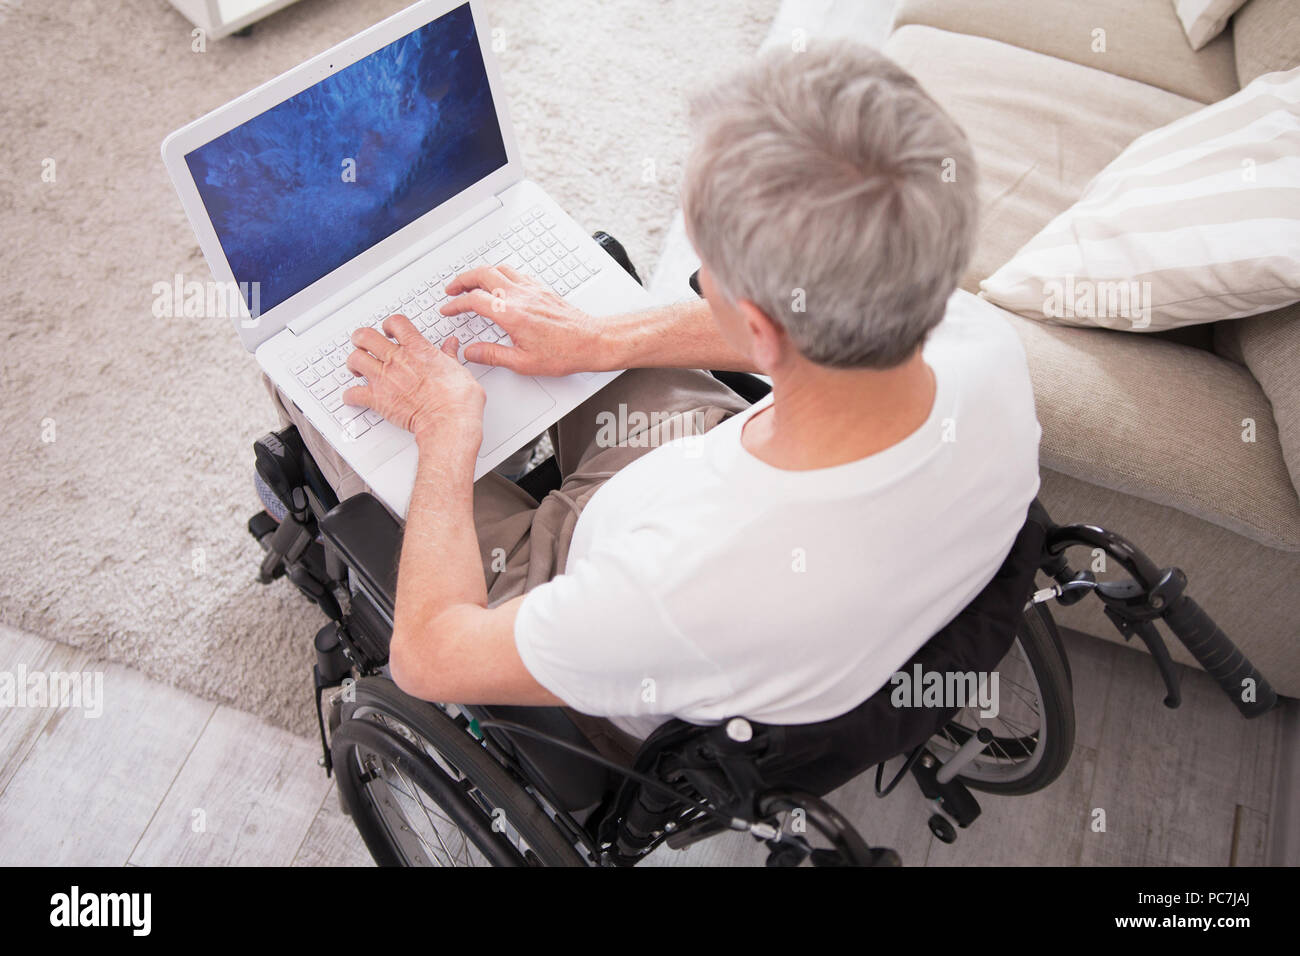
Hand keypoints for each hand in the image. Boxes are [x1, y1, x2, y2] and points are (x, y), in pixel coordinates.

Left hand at [343, 314, 484, 445]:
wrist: (449, 421)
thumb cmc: (457, 399)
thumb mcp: (458, 370)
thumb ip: (449, 355)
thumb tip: (451, 345)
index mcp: (417, 349)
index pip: (396, 323)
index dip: (389, 324)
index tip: (390, 330)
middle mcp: (397, 360)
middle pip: (366, 336)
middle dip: (361, 338)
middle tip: (364, 344)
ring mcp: (385, 378)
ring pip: (355, 359)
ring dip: (353, 363)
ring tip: (357, 368)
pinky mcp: (377, 399)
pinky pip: (353, 394)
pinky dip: (351, 396)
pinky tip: (354, 397)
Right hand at [441, 265, 603, 376]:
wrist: (591, 341)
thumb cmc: (564, 352)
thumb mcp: (523, 362)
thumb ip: (492, 355)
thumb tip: (472, 352)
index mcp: (511, 314)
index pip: (474, 300)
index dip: (455, 304)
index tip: (448, 309)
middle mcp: (520, 296)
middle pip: (482, 274)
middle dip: (462, 280)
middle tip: (452, 289)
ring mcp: (531, 289)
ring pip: (499, 268)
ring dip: (480, 273)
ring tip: (471, 283)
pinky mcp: (541, 289)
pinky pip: (515, 273)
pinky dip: (500, 274)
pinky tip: (500, 284)